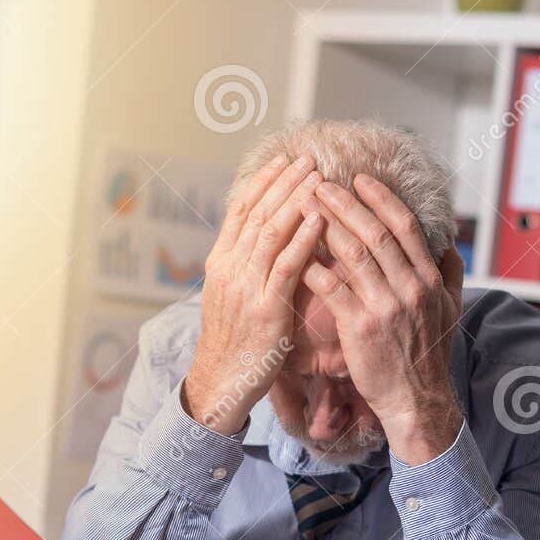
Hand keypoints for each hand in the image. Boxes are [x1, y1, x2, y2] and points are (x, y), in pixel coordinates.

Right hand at [184, 154, 325, 434]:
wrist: (221, 382)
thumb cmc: (236, 341)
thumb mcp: (235, 296)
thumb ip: (249, 266)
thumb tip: (268, 237)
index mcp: (220, 262)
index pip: (241, 209)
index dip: (264, 181)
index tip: (285, 160)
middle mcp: (229, 268)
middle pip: (257, 212)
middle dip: (284, 182)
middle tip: (308, 158)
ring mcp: (245, 288)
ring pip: (270, 232)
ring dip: (296, 201)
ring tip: (318, 179)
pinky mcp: (265, 310)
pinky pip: (285, 267)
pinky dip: (303, 240)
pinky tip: (320, 221)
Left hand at [302, 175, 464, 465]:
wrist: (416, 400)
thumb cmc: (428, 355)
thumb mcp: (450, 310)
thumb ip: (449, 273)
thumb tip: (447, 243)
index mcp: (429, 279)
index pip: (405, 227)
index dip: (382, 199)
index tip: (360, 179)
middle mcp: (410, 288)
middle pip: (375, 233)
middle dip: (346, 204)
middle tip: (320, 183)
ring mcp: (385, 308)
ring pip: (353, 255)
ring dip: (327, 226)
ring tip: (305, 206)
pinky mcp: (360, 328)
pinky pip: (333, 289)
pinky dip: (315, 268)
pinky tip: (297, 253)